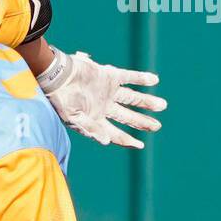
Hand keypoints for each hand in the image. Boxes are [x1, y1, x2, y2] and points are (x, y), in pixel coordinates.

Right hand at [38, 50, 165, 149]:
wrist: (57, 76)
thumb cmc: (61, 99)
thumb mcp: (73, 118)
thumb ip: (90, 129)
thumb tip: (106, 141)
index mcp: (96, 119)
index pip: (115, 133)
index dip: (127, 140)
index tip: (140, 145)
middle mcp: (104, 107)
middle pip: (127, 117)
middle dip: (142, 122)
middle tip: (157, 126)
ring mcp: (108, 91)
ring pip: (132, 98)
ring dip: (146, 102)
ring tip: (162, 106)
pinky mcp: (109, 76)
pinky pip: (129, 78)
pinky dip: (141, 79)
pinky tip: (155, 80)